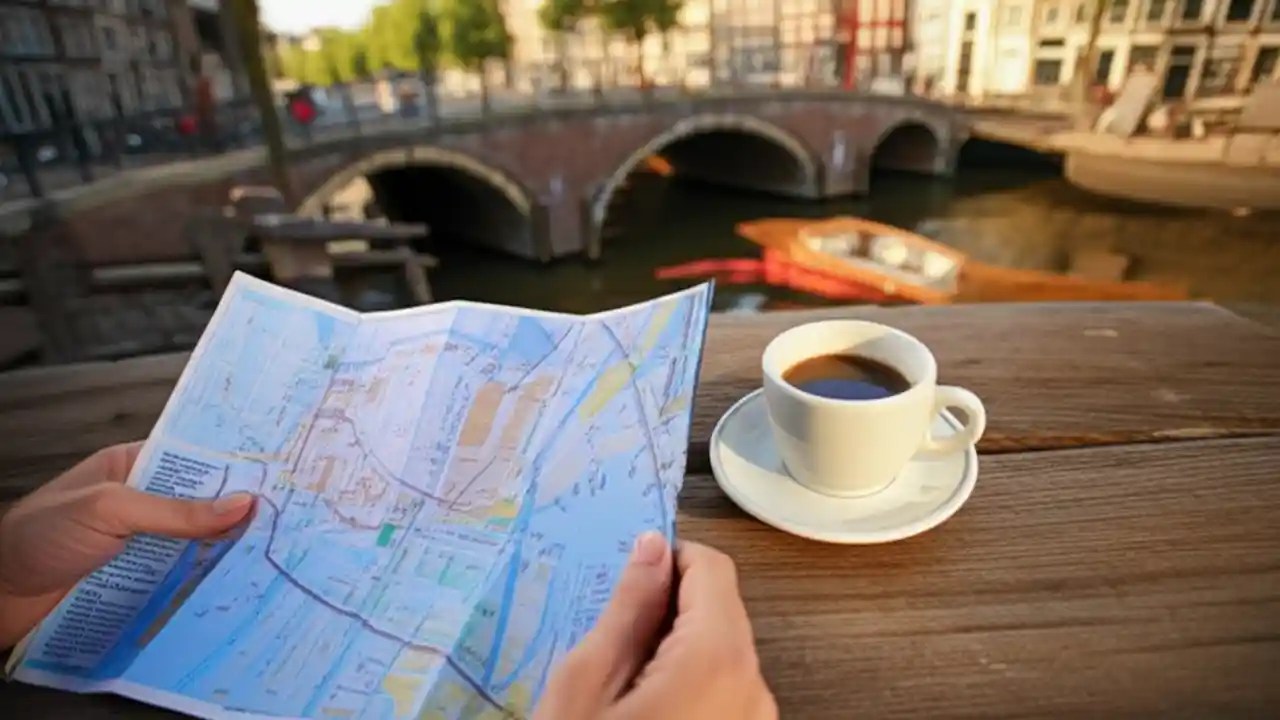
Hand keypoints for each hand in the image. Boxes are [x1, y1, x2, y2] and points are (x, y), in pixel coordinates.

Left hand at [0, 443, 254, 648]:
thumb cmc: (39, 537)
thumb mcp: (110, 510)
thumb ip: (175, 510)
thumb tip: (241, 505)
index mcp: (132, 465)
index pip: (194, 458)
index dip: (232, 466)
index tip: (277, 475)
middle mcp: (139, 499)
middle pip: (200, 500)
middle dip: (236, 509)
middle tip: (285, 517)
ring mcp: (138, 537)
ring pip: (193, 538)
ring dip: (223, 547)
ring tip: (270, 550)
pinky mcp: (135, 574)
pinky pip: (178, 570)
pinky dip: (202, 575)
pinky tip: (230, 580)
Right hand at [535, 533, 776, 719]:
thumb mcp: (588, 684)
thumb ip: (627, 610)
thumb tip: (652, 548)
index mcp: (717, 660)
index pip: (712, 568)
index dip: (669, 560)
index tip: (629, 579)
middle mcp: (754, 688)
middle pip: (721, 611)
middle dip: (671, 609)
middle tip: (615, 642)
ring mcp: (756, 719)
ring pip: (723, 653)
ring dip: (678, 651)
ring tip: (626, 686)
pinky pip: (727, 691)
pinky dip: (692, 686)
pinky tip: (649, 710)